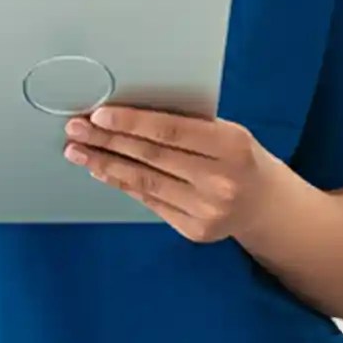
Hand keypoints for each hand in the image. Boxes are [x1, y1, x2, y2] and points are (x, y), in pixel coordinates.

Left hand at [62, 106, 283, 242]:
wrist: (265, 204)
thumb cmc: (239, 156)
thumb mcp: (227, 131)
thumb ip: (188, 124)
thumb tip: (128, 111)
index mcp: (232, 145)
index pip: (172, 131)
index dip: (132, 122)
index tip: (99, 114)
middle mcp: (221, 180)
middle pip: (152, 157)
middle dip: (108, 140)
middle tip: (76, 128)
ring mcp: (208, 210)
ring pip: (145, 182)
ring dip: (106, 164)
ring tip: (78, 150)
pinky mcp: (195, 230)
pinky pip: (150, 201)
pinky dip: (122, 183)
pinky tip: (102, 170)